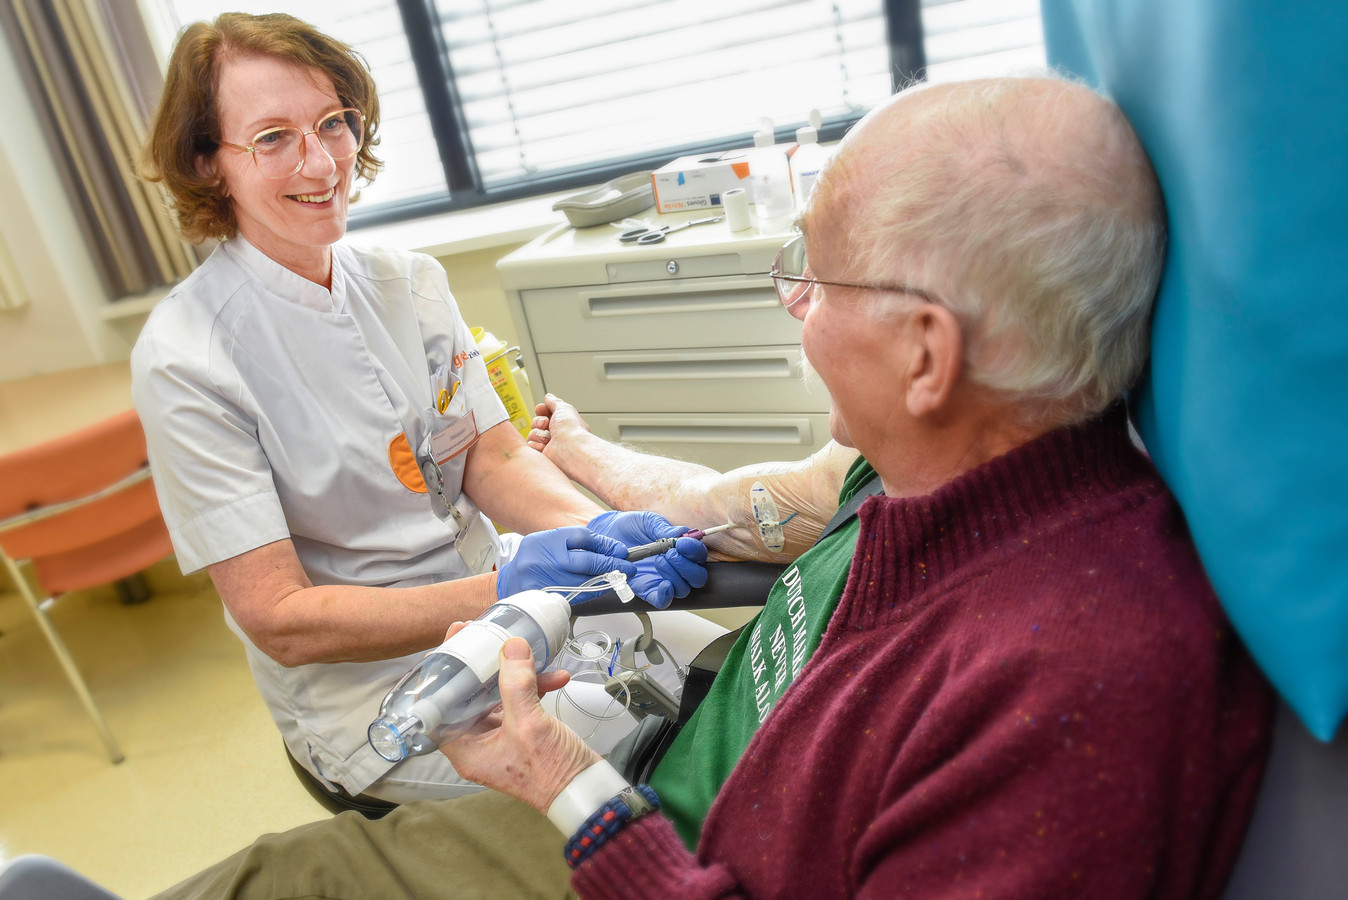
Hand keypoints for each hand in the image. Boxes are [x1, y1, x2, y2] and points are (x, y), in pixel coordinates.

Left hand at [441, 636, 598, 813]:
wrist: (584, 792)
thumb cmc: (551, 772)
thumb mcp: (529, 724)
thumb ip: (516, 682)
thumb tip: (510, 646)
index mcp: (465, 748)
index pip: (439, 706)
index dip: (443, 674)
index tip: (452, 645)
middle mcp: (477, 743)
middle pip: (467, 695)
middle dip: (481, 666)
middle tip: (484, 636)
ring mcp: (499, 738)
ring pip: (496, 695)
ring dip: (515, 675)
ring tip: (529, 653)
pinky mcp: (520, 733)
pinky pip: (518, 702)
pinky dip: (533, 687)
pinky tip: (553, 676)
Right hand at [497, 526, 636, 598]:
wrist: (512, 581)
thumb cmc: (534, 558)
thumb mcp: (550, 539)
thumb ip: (575, 541)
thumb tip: (608, 547)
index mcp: (548, 540)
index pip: (583, 537)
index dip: (606, 543)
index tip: (620, 550)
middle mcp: (547, 559)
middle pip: (588, 560)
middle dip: (613, 564)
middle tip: (629, 566)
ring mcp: (548, 580)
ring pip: (587, 581)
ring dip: (608, 580)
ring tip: (621, 578)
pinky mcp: (549, 597)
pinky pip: (579, 596)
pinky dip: (594, 592)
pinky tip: (604, 588)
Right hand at [527, 394, 590, 456]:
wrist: (570, 447)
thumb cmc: (571, 429)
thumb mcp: (563, 408)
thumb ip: (554, 402)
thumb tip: (548, 397)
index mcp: (563, 423)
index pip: (545, 414)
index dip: (541, 411)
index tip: (541, 409)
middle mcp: (556, 434)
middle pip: (536, 423)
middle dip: (539, 421)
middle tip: (546, 424)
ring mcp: (549, 445)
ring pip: (532, 434)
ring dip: (538, 433)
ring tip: (548, 438)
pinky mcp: (542, 455)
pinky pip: (530, 445)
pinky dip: (537, 444)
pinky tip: (545, 446)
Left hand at [588, 511, 708, 608]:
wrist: (608, 534)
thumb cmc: (631, 527)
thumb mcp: (648, 521)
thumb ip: (664, 528)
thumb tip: (681, 533)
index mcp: (681, 549)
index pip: (699, 555)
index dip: (695, 551)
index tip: (683, 543)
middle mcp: (676, 567)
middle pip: (697, 577)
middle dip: (686, 566)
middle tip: (670, 554)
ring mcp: (662, 580)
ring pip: (683, 589)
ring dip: (675, 577)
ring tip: (659, 561)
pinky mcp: (647, 590)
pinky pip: (662, 601)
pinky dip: (665, 596)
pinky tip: (663, 584)